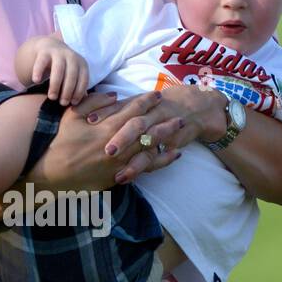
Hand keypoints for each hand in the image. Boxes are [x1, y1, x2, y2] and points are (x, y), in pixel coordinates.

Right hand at [21, 90, 184, 194]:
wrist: (48, 172)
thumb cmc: (58, 141)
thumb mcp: (71, 115)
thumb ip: (94, 103)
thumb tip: (114, 94)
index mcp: (106, 128)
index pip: (132, 111)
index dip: (146, 102)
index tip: (157, 95)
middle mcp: (117, 145)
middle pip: (147, 130)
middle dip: (163, 120)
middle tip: (178, 113)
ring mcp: (119, 163)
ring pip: (150, 149)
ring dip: (166, 138)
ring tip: (181, 131)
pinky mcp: (118, 177)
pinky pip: (144, 168)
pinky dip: (160, 161)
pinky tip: (173, 155)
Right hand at [30, 35, 89, 104]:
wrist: (50, 47)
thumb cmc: (64, 68)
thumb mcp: (73, 75)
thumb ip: (77, 87)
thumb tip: (81, 106)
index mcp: (81, 63)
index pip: (83, 79)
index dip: (79, 92)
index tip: (73, 103)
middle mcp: (71, 56)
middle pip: (72, 75)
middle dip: (68, 90)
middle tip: (62, 103)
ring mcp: (58, 52)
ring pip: (58, 69)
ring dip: (55, 84)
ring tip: (52, 97)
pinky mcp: (44, 51)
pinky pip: (41, 61)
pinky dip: (38, 71)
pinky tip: (36, 81)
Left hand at [101, 84, 229, 183]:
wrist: (192, 105)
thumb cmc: (155, 105)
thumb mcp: (136, 102)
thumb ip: (114, 108)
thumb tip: (88, 116)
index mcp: (138, 106)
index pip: (120, 108)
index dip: (106, 114)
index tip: (89, 121)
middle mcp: (150, 116)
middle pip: (136, 126)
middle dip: (123, 139)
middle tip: (107, 151)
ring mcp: (163, 131)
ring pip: (149, 145)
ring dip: (135, 163)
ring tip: (119, 176)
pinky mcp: (172, 144)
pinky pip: (161, 158)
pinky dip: (152, 167)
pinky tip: (143, 178)